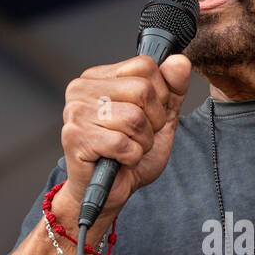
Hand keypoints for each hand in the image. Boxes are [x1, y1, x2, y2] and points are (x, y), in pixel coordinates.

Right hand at [57, 53, 191, 230]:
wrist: (107, 193)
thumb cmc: (128, 155)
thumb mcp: (161, 118)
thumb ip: (173, 89)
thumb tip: (179, 61)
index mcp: (99, 77)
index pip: (145, 66)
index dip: (160, 95)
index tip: (148, 116)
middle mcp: (82, 88)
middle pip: (142, 89)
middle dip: (153, 121)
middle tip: (137, 137)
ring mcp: (75, 111)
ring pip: (134, 118)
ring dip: (142, 142)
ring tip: (127, 150)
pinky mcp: (75, 137)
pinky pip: (123, 143)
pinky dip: (131, 157)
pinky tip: (119, 160)